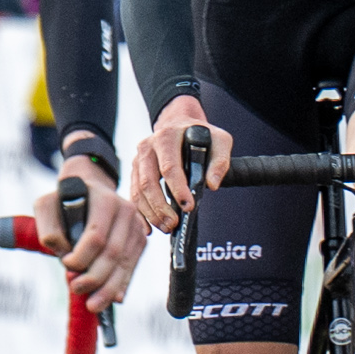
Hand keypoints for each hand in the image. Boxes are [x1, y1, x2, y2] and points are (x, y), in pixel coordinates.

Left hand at [34, 159, 145, 310]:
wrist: (88, 190)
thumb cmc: (64, 201)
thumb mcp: (46, 206)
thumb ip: (48, 228)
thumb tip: (64, 251)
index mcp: (104, 199)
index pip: (96, 236)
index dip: (81, 257)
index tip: (65, 265)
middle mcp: (126, 210)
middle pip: (113, 253)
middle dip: (94, 278)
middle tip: (76, 289)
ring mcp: (136, 226)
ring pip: (125, 263)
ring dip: (108, 288)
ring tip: (93, 305)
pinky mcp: (140, 239)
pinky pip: (131, 266)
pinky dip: (121, 284)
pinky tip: (112, 298)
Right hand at [127, 95, 231, 234]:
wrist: (180, 125)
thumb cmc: (201, 135)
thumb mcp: (219, 140)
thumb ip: (220, 161)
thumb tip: (212, 184)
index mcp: (167, 137)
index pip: (169, 167)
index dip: (178, 189)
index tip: (188, 207)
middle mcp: (148, 147)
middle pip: (148, 182)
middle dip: (160, 207)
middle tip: (174, 224)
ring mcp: (138, 159)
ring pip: (138, 191)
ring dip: (150, 213)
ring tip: (166, 227)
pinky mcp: (135, 171)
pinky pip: (133, 195)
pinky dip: (140, 214)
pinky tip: (148, 228)